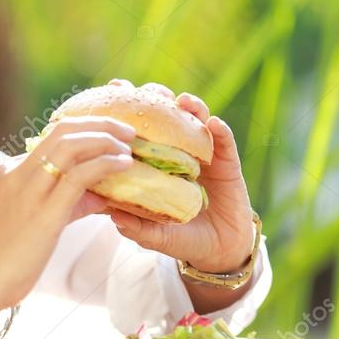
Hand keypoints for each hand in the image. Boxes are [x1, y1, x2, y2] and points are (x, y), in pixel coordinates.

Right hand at [0, 115, 136, 310]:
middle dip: (99, 125)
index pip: (50, 139)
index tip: (109, 136)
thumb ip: (65, 203)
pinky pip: (79, 176)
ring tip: (128, 148)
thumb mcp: (29, 220)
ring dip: (105, 140)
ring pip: (71, 146)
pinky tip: (123, 165)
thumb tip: (100, 194)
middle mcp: (14, 172)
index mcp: (6, 171)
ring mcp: (26, 191)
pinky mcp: (43, 214)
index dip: (85, 132)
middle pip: (62, 131)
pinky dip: (105, 164)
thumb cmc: (1, 258)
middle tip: (126, 132)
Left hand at [105, 79, 255, 273]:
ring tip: (182, 102)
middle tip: (143, 90)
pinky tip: (213, 124)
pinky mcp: (227, 163)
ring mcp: (202, 155)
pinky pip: (224, 143)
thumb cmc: (180, 237)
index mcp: (155, 162)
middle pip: (167, 116)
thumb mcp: (154, 234)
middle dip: (155, 97)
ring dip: (191, 107)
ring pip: (196, 122)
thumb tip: (112, 214)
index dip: (127, 108)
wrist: (218, 249)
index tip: (112, 90)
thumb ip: (136, 226)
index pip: (140, 128)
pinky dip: (220, 131)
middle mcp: (177, 152)